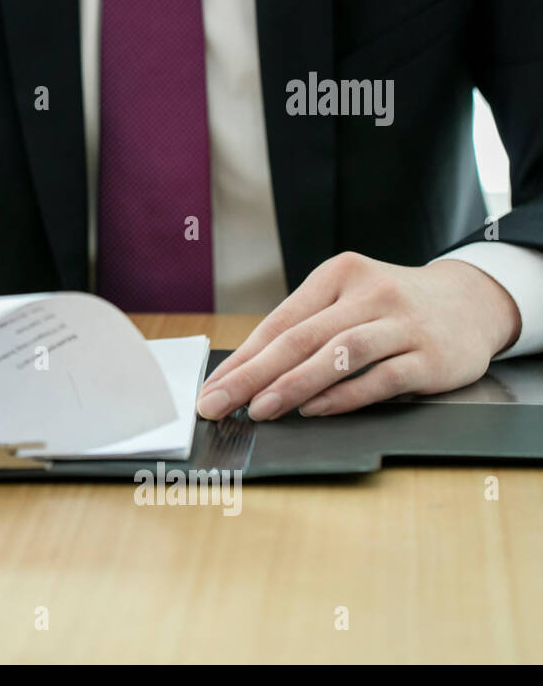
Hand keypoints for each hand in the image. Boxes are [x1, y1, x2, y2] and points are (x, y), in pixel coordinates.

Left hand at [197, 252, 521, 419]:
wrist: (473, 302)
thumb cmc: (392, 308)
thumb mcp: (348, 300)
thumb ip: (306, 329)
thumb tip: (246, 372)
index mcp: (339, 274)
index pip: (279, 322)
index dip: (242, 358)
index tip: (211, 388)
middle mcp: (370, 293)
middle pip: (300, 338)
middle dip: (251, 376)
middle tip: (217, 404)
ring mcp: (402, 324)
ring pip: (338, 355)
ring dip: (293, 386)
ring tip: (260, 410)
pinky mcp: (430, 356)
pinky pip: (380, 379)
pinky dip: (343, 397)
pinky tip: (314, 411)